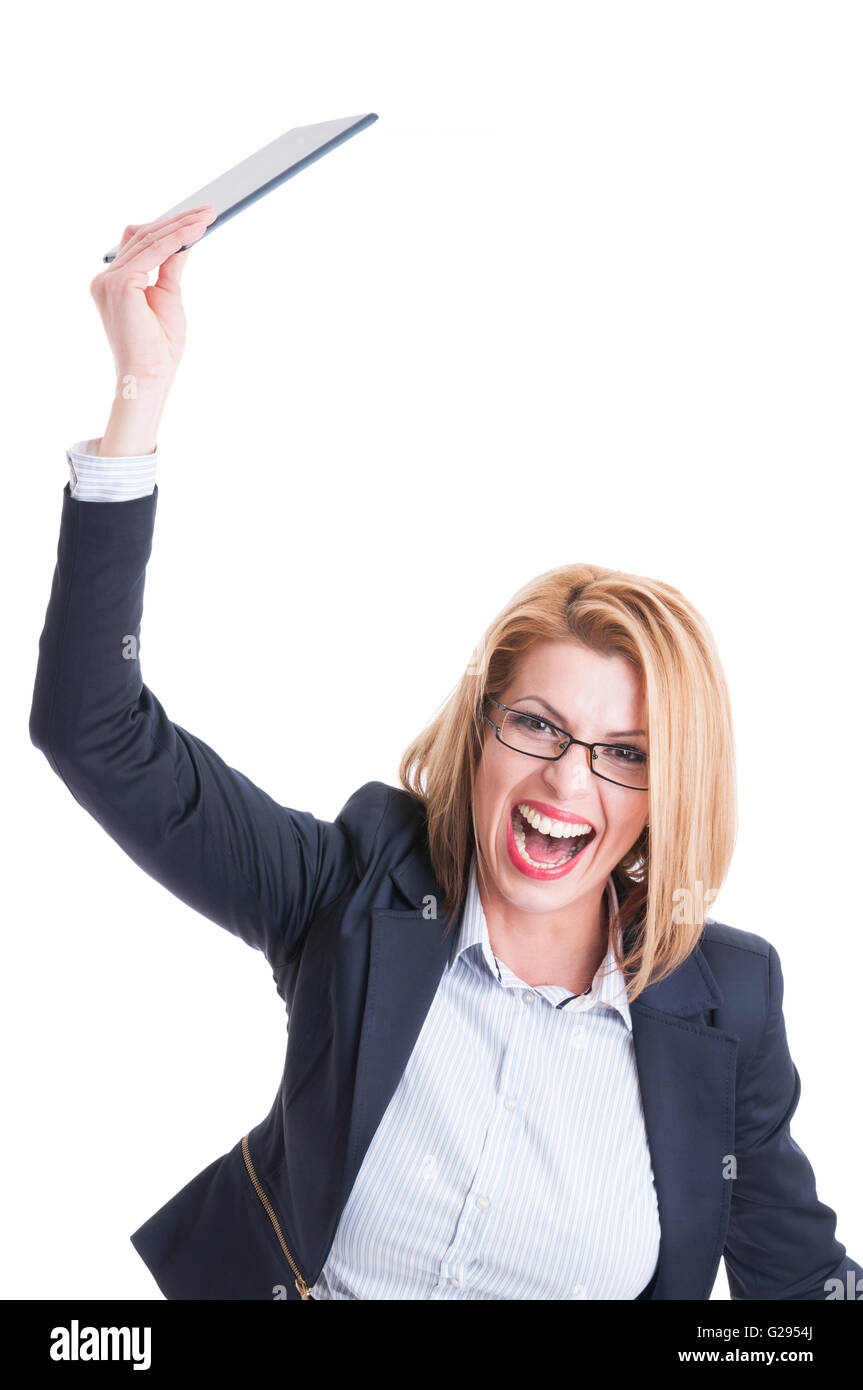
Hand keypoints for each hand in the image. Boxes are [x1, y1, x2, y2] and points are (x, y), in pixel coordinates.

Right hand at [89, 205, 217, 388]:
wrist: (149, 377)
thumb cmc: (159, 349)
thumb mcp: (168, 297)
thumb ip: (170, 267)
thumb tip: (182, 241)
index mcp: (113, 282)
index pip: (138, 243)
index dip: (167, 228)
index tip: (196, 219)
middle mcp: (105, 278)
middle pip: (142, 235)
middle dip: (177, 221)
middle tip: (208, 211)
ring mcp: (108, 279)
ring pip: (148, 239)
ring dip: (181, 226)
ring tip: (208, 217)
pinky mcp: (119, 283)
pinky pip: (153, 251)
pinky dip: (176, 239)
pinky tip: (197, 231)